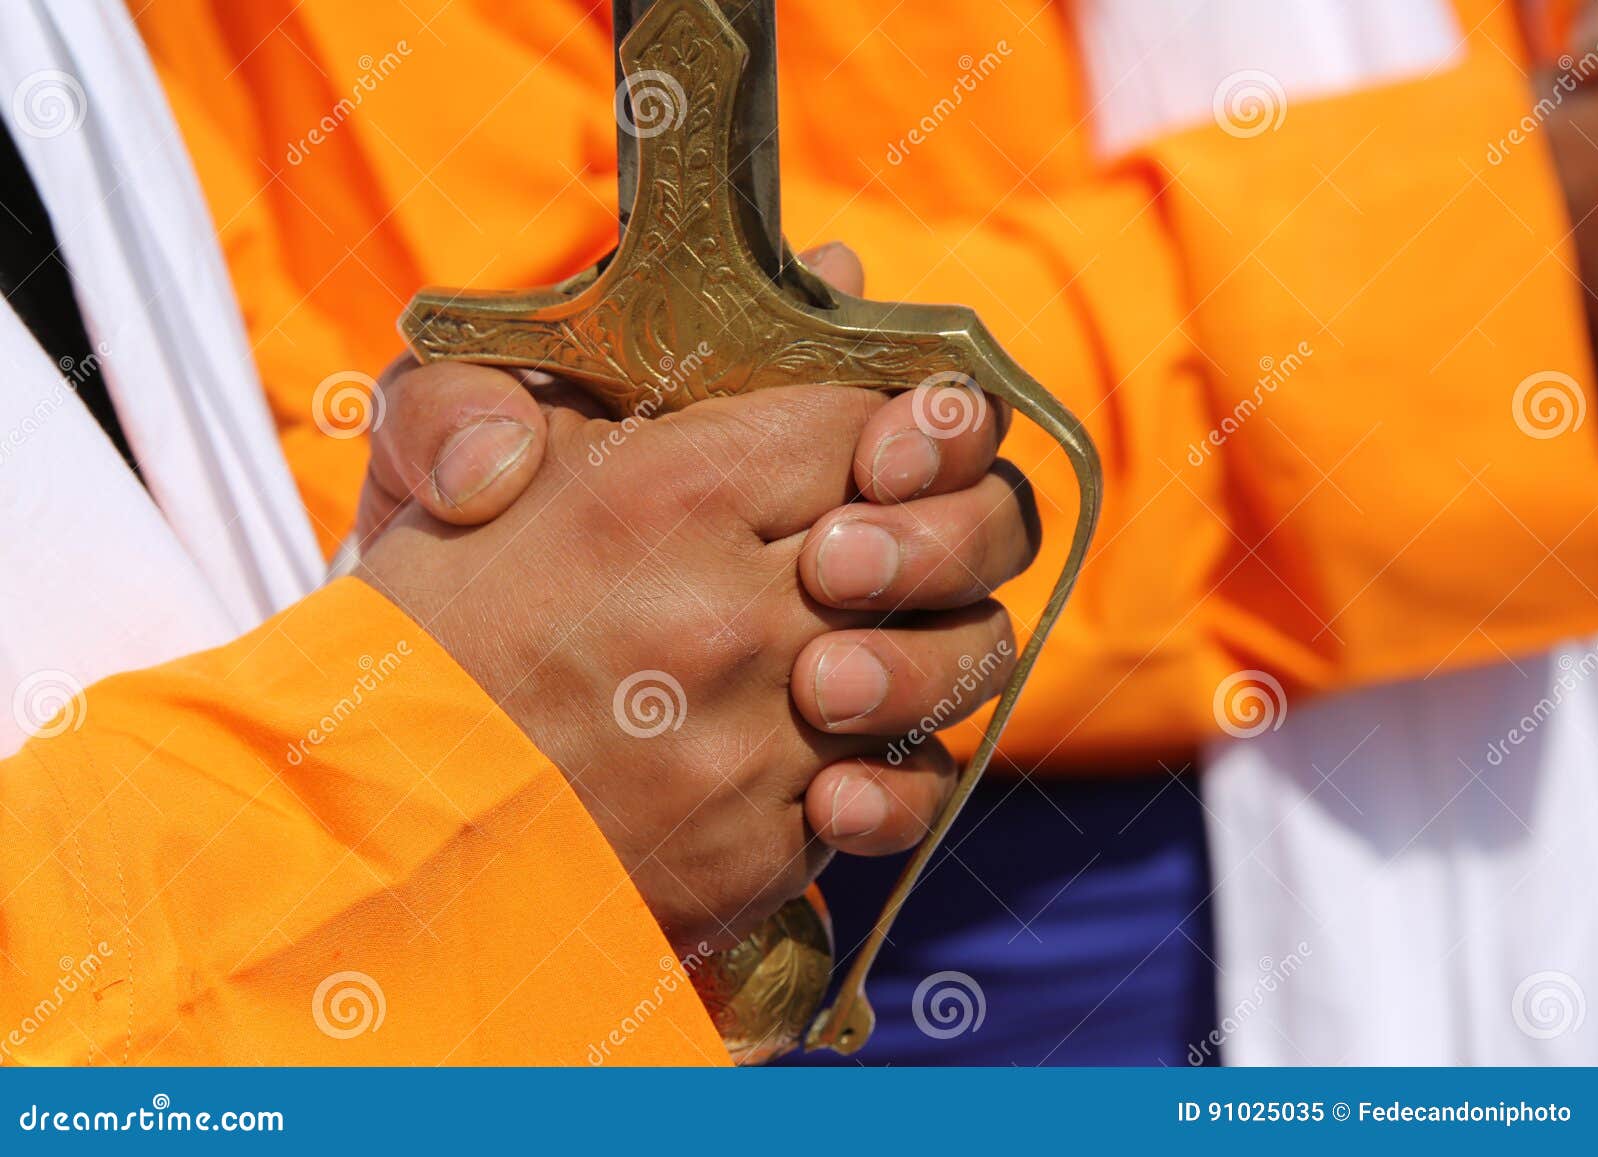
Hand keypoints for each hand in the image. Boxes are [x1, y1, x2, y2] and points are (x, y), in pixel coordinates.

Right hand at [356, 246, 1038, 950]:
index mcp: (663, 498)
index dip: (885, 420)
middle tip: (869, 539)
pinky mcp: (758, 850)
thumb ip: (596, 343)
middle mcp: (729, 621)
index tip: (865, 439)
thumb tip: (809, 278)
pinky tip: (835, 754)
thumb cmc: (417, 627)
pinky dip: (889, 769)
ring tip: (848, 642)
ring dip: (923, 642)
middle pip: (935, 537)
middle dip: (931, 521)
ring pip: (940, 665)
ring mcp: (753, 746)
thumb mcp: (456, 446)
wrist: (360, 827)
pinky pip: (896, 790)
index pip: (860, 420)